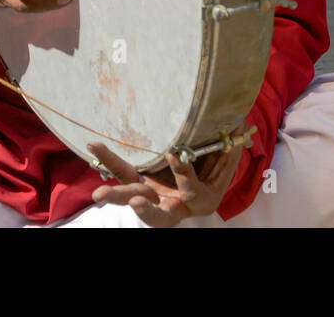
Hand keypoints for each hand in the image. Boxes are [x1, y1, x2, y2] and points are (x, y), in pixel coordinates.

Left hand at [89, 138, 243, 226]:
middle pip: (152, 208)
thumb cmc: (212, 172)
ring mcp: (148, 192)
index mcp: (193, 199)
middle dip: (142, 208)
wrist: (193, 182)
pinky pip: (120, 171)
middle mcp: (167, 201)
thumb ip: (229, 149)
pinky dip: (107, 160)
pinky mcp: (135, 179)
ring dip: (116, 194)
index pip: (188, 190)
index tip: (175, 156)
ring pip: (131, 194)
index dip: (183, 175)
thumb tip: (238, 125)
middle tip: (133, 202)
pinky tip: (94, 145)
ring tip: (99, 192)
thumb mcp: (223, 165)